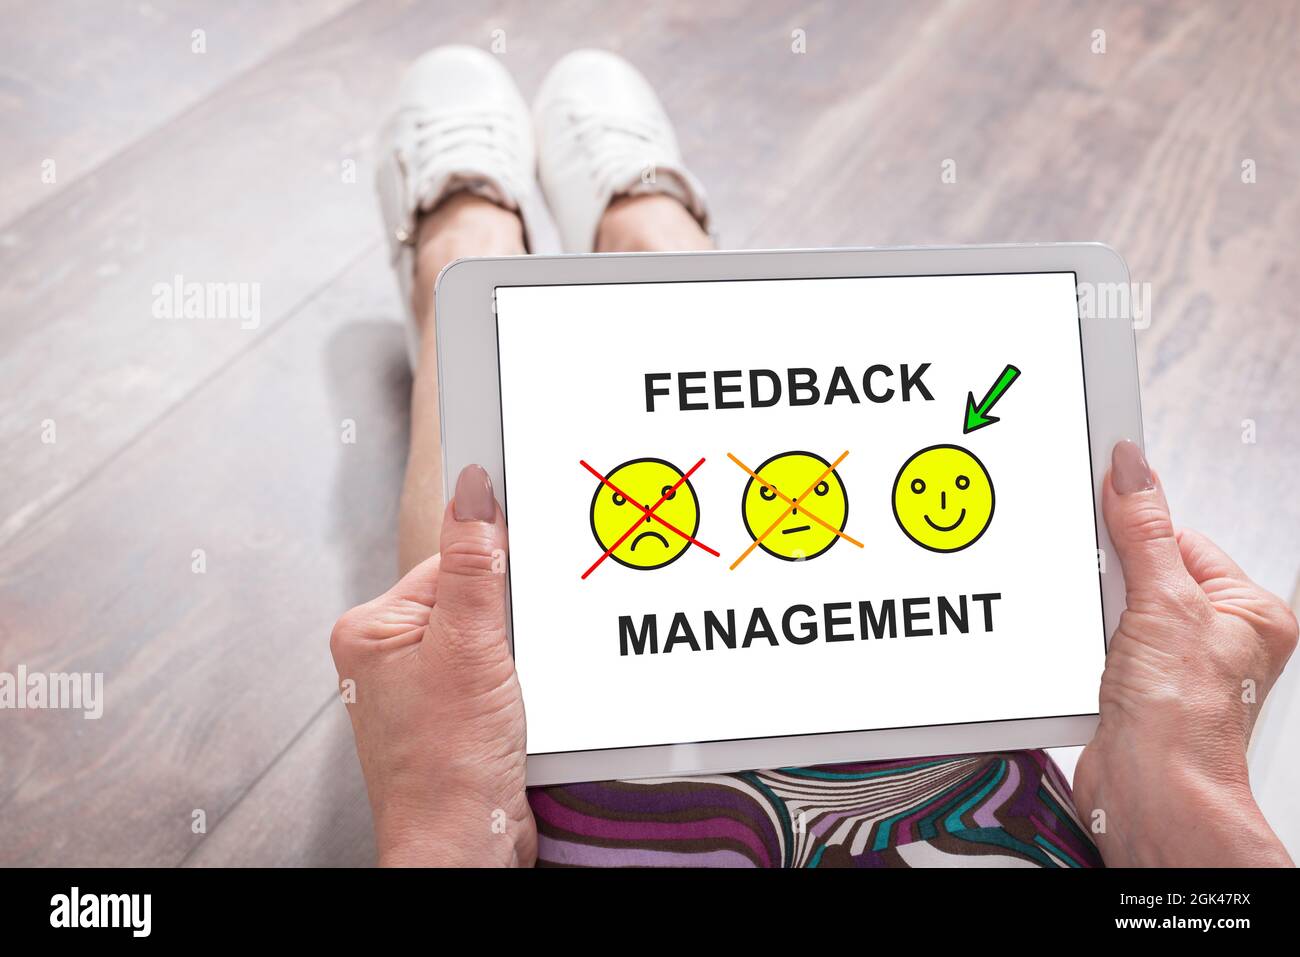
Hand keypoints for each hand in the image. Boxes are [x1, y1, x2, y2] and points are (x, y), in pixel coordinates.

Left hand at [330, 465, 533, 865]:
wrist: (464, 846)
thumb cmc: (447, 767)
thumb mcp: (469, 648)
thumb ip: (476, 564)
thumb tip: (472, 487)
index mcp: (372, 629)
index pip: (450, 561)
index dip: (494, 577)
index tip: (520, 589)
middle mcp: (390, 656)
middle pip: (473, 598)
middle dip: (506, 625)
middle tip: (506, 663)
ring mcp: (422, 688)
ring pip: (490, 638)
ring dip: (516, 658)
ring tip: (505, 698)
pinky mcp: (452, 713)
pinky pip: (496, 673)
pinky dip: (517, 684)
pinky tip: (514, 710)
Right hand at [1074, 441, 1296, 865]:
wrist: (1149, 793)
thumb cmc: (1187, 721)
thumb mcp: (1165, 603)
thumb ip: (1143, 531)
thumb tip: (1131, 470)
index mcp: (1247, 610)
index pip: (1178, 537)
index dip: (1138, 530)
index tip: (1102, 509)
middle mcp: (1212, 636)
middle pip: (1141, 569)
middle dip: (1112, 580)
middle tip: (1114, 603)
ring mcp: (1168, 661)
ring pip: (1111, 604)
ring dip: (1094, 616)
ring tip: (1109, 643)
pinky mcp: (1129, 683)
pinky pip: (1093, 638)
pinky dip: (1080, 642)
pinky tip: (1090, 659)